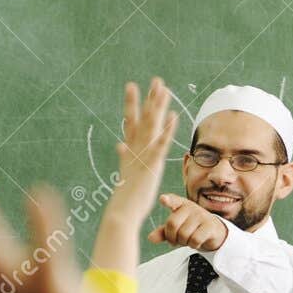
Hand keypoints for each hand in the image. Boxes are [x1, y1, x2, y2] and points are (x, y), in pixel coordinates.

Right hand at [106, 78, 177, 226]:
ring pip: (150, 125)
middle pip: (142, 117)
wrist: (122, 211)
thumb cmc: (126, 197)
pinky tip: (172, 115)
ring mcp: (142, 155)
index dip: (132, 104)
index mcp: (129, 150)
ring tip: (164, 88)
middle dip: (149, 98)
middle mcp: (134, 148)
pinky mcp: (151, 163)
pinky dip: (166, 129)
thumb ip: (124, 157)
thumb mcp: (126, 172)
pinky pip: (160, 143)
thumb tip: (119, 146)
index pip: (131, 122)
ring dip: (157, 106)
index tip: (132, 86)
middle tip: (156, 80)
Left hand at [148, 192, 228, 250]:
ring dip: (184, 242)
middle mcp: (190, 207)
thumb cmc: (190, 227)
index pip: (173, 200)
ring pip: (184, 234)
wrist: (213, 230)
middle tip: (176, 240)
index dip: (167, 200)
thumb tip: (150, 238)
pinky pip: (195, 239)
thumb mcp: (176, 229)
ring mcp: (201, 215)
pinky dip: (193, 245)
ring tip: (187, 240)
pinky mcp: (210, 225)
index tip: (162, 199)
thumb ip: (162, 232)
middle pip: (173, 224)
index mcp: (180, 204)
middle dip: (172, 237)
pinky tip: (195, 242)